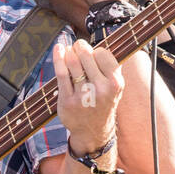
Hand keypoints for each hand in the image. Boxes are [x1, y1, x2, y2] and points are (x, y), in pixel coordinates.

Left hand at [52, 39, 123, 154]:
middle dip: (79, 46)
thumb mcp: (114, 87)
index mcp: (115, 84)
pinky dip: (58, 57)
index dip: (95, 51)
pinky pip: (61, 73)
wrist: (93, 132)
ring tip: (68, 51)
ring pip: (72, 62)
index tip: (91, 55)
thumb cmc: (102, 103)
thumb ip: (110, 67)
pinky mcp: (68, 101)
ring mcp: (83, 96)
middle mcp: (101, 90)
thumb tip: (99, 41)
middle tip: (77, 47)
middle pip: (86, 55)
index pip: (102, 54)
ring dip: (68, 51)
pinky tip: (58, 48)